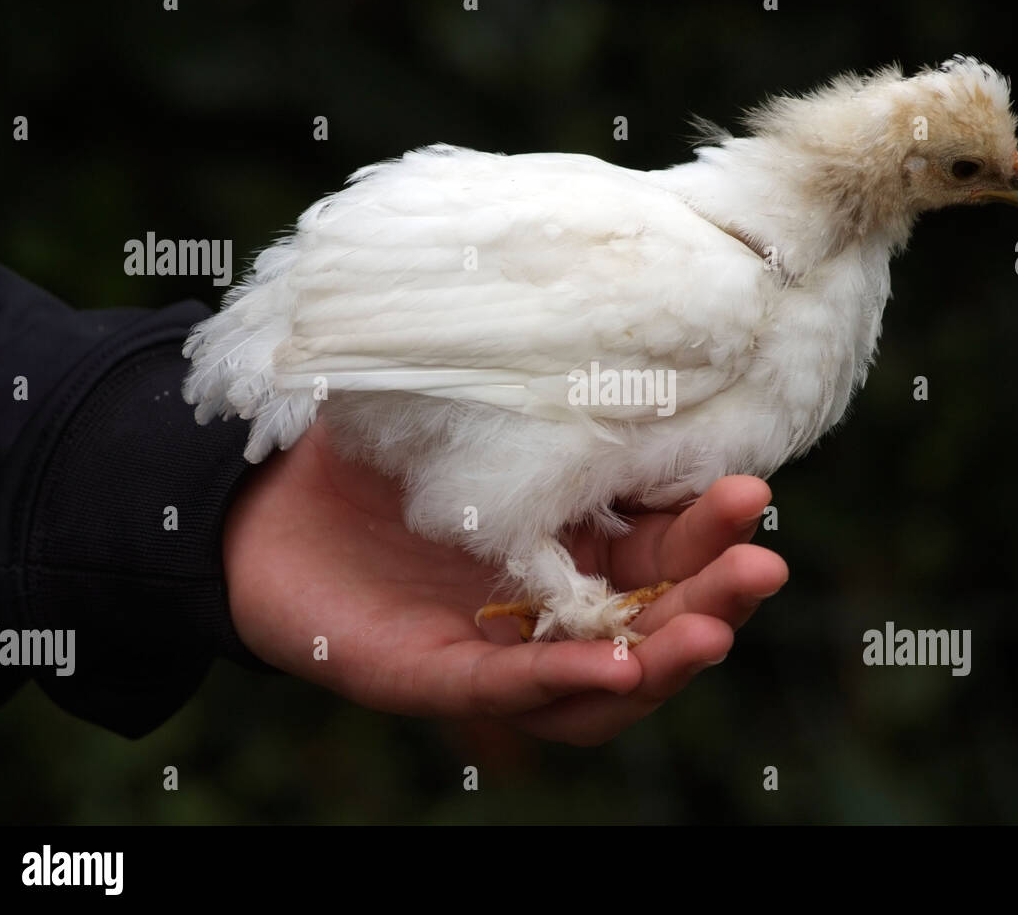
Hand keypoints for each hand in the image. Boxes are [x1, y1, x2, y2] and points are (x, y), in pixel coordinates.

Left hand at [223, 421, 786, 744]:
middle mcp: (548, 602)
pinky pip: (506, 689)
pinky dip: (564, 683)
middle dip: (713, 598)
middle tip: (760, 568)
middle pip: (651, 618)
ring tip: (711, 632)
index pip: (661, 550)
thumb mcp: (472, 400)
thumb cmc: (375, 440)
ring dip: (664, 658)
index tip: (751, 490)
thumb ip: (545, 385)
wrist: (257, 489)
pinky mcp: (429, 673)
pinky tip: (617, 665)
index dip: (710, 532)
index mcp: (572, 538)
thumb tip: (634, 326)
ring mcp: (495, 644)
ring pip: (602, 680)